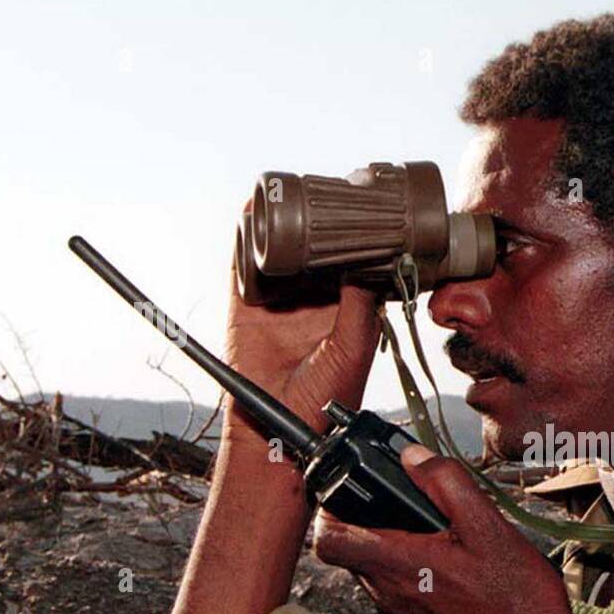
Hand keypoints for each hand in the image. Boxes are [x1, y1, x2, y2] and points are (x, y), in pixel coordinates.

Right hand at [223, 202, 381, 446]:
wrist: (279, 427)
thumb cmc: (325, 397)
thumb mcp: (354, 345)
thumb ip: (359, 303)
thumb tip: (365, 261)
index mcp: (348, 308)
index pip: (355, 259)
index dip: (361, 233)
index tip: (368, 203)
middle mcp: (316, 299)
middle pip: (318, 246)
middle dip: (322, 218)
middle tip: (328, 186)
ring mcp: (281, 299)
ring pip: (283, 248)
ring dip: (284, 221)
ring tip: (292, 190)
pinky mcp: (248, 304)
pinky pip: (245, 263)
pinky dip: (246, 236)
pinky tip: (252, 211)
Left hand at [312, 445, 581, 613]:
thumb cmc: (519, 599)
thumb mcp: (489, 527)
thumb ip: (446, 484)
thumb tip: (412, 457)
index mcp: (398, 565)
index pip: (328, 539)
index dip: (328, 512)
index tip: (349, 495)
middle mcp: (389, 599)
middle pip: (353, 556)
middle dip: (373, 527)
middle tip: (411, 512)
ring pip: (377, 579)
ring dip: (396, 557)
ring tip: (440, 545)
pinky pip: (400, 603)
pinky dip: (414, 584)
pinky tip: (455, 580)